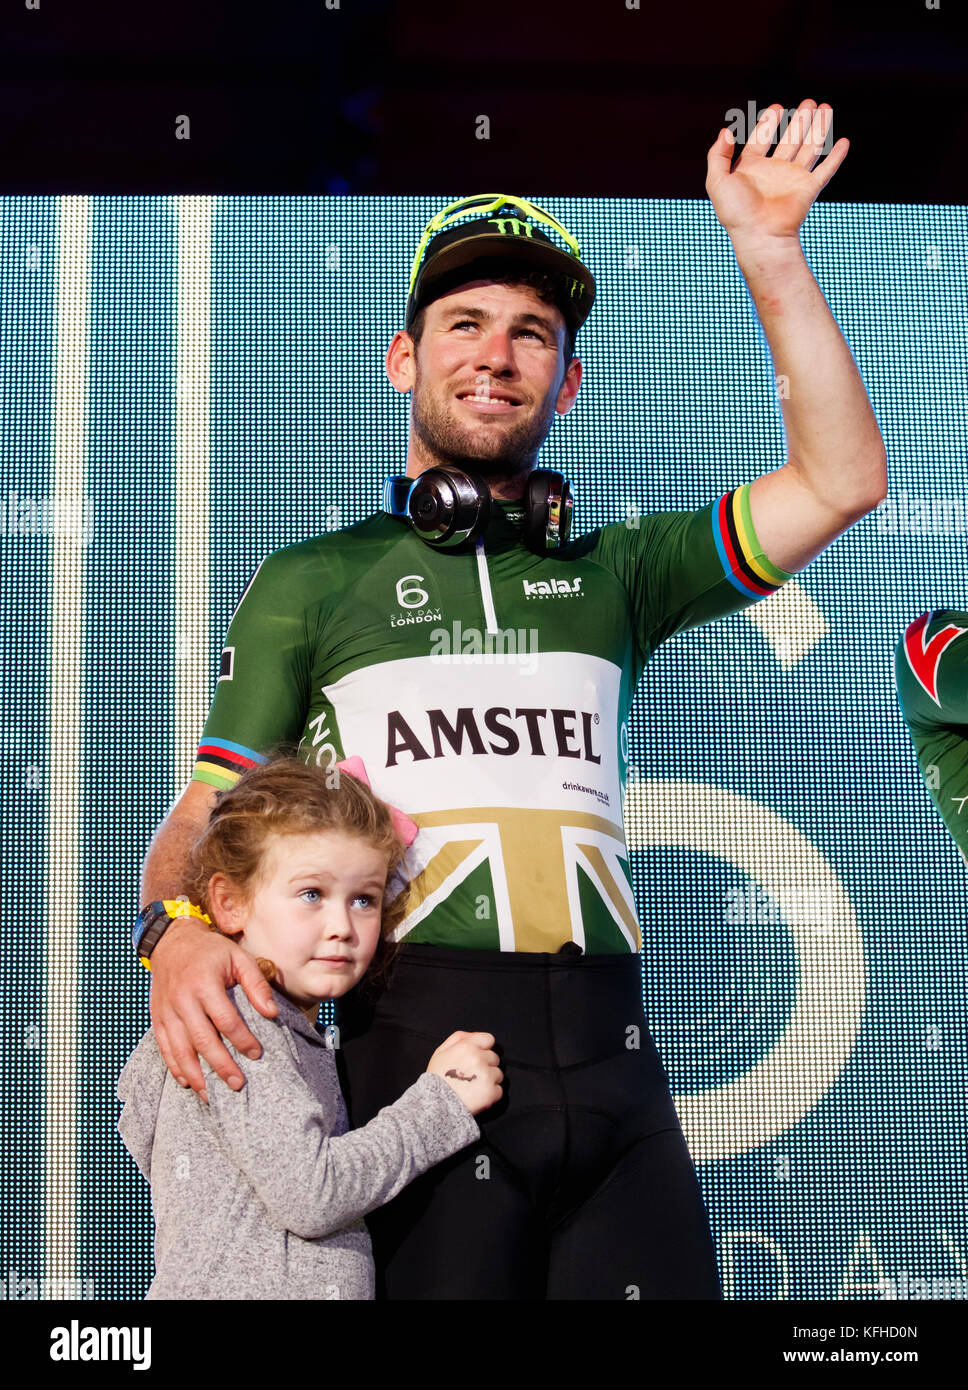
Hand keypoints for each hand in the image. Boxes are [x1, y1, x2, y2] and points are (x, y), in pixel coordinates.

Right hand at [148, 918, 277, 1101]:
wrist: (172, 942)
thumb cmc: (210, 951)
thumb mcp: (238, 958)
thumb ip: (256, 984)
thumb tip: (271, 1013)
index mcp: (203, 983)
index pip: (225, 1019)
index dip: (242, 1039)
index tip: (256, 1054)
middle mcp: (182, 999)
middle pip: (202, 1040)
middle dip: (220, 1065)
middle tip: (238, 1084)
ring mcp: (166, 1011)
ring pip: (180, 1050)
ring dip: (195, 1075)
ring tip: (211, 1094)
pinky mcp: (158, 1018)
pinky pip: (164, 1047)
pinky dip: (175, 1067)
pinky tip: (187, 1082)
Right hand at [426, 1030, 502, 1115]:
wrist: (435, 1106)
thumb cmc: (436, 1079)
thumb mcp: (440, 1052)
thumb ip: (458, 1038)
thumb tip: (473, 1035)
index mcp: (468, 1047)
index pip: (488, 1039)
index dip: (483, 1048)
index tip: (478, 1057)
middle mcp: (479, 1059)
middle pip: (494, 1057)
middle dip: (486, 1065)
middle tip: (472, 1075)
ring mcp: (487, 1076)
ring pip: (498, 1074)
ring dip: (489, 1079)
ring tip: (473, 1086)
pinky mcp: (491, 1093)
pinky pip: (499, 1090)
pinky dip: (491, 1094)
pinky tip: (477, 1096)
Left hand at [706, 101, 848, 247]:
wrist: (759, 236)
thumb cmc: (736, 213)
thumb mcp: (717, 181)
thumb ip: (718, 155)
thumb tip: (726, 131)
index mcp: (752, 168)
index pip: (761, 138)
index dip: (768, 122)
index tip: (777, 107)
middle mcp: (774, 172)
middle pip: (790, 139)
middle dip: (800, 120)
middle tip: (809, 102)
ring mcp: (792, 180)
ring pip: (810, 148)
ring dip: (819, 128)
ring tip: (826, 108)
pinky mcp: (808, 189)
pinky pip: (826, 170)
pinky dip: (836, 157)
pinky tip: (844, 142)